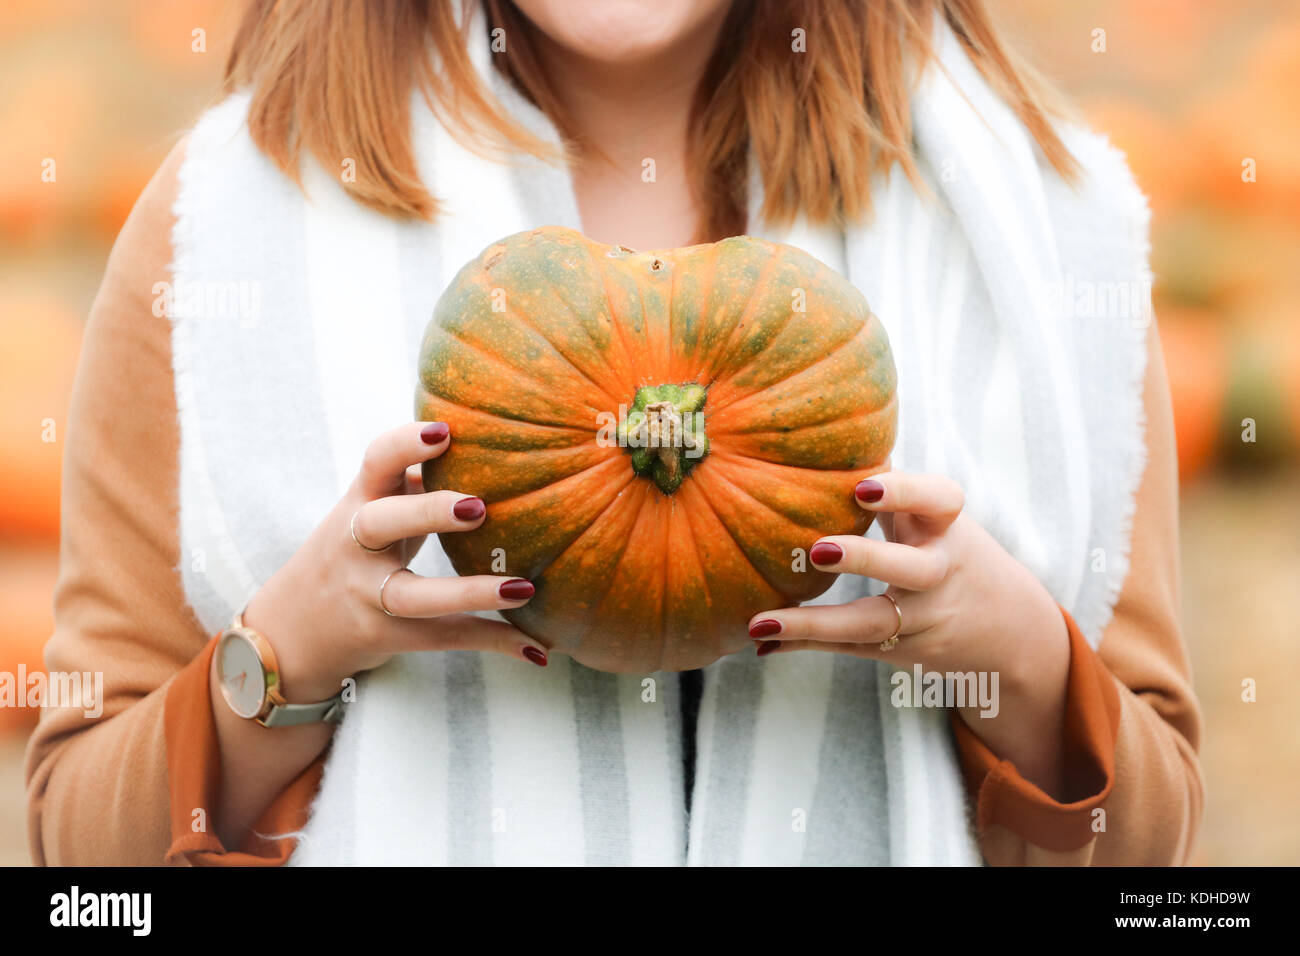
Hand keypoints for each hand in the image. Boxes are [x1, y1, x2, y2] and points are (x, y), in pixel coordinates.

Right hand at [238, 421, 549, 705]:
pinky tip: (537, 646)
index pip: (374, 463)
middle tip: (479, 506)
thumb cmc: (352, 551)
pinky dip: (492, 641)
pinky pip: (444, 638)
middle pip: (379, 524)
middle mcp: (356, 548)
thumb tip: (480, 439)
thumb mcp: (370, 509)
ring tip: (524, 588)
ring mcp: (368, 595)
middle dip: (425, 512)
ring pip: (415, 596)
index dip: (404, 445)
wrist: (292, 630)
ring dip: (472, 592)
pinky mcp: (388, 635)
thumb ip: (411, 480)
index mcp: (358, 504)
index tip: (444, 430)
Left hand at [746, 472, 1071, 794]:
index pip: (939, 500)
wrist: (1010, 628)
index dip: (903, 492)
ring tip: (761, 621)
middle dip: (867, 560)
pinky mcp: (902, 649)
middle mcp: (940, 572)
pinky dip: (803, 644)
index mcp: (947, 526)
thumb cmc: (948, 548)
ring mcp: (923, 617)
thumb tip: (822, 439)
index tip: (862, 486)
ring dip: (812, 623)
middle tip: (820, 549)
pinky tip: (761, 641)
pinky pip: (849, 648)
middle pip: (912, 569)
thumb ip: (891, 488)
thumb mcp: (934, 516)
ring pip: (869, 623)